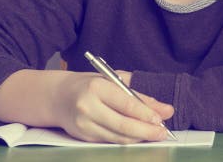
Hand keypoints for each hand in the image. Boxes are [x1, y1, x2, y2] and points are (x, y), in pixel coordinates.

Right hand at [53, 71, 174, 143]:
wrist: (59, 97)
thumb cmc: (90, 85)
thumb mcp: (113, 80)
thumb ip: (138, 93)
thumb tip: (163, 109)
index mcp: (97, 87)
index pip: (127, 104)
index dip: (146, 113)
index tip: (162, 118)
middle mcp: (88, 106)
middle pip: (124, 125)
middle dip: (147, 131)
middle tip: (163, 132)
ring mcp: (84, 124)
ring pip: (118, 137)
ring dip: (140, 138)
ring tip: (154, 134)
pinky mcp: (83, 137)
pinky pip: (111, 141)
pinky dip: (127, 140)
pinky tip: (138, 136)